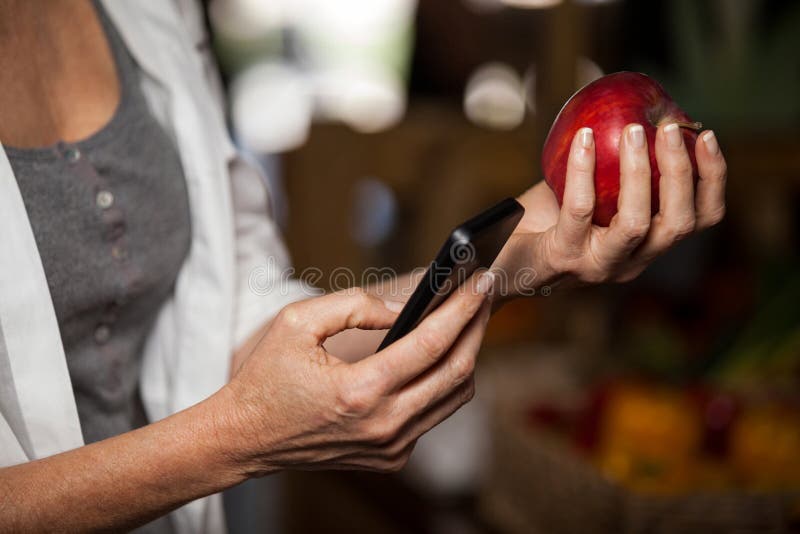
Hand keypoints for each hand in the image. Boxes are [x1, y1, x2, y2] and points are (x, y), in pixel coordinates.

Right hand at [219, 273, 493, 474]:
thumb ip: (355, 305)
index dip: (462, 308)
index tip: (481, 281)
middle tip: (484, 294)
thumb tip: (406, 307)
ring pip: (454, 396)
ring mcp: (391, 447)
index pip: (431, 343)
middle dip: (477, 325)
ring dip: (468, 353)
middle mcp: (382, 424)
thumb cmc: (267, 377)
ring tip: (468, 319)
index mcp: (359, 390)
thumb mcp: (298, 322)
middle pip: (456, 370)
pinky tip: (442, 355)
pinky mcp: (392, 457)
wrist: (246, 437)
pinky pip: (434, 414)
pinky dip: (445, 382)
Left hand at [499, 123, 726, 290]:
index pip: (699, 219)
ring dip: (640, 173)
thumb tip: (634, 110)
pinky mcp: (562, 258)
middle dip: (681, 172)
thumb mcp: (586, 190)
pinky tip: (584, 138)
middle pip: (679, 224)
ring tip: (633, 131)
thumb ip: (612, 166)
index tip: (706, 135)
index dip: (712, 178)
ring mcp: (597, 265)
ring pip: (638, 224)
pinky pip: (580, 210)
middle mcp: (630, 262)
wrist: (494, 261)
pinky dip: (584, 170)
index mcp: (644, 246)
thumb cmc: (540, 222)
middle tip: (668, 128)